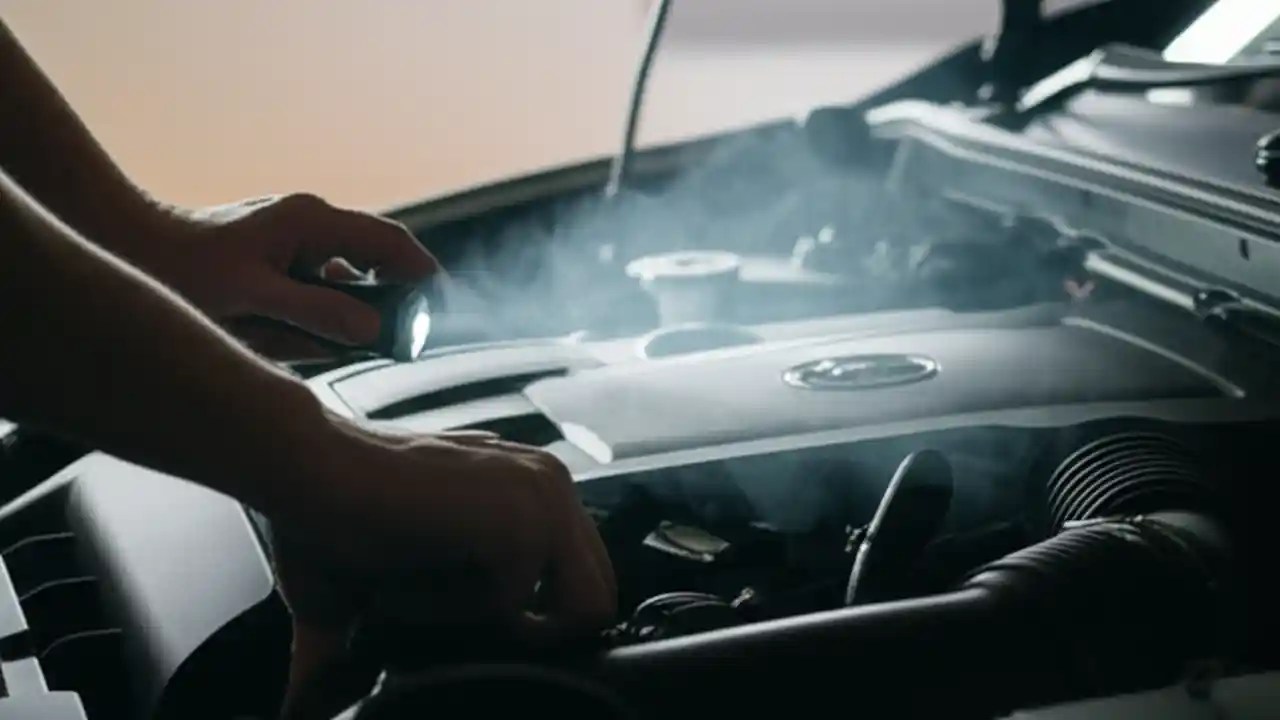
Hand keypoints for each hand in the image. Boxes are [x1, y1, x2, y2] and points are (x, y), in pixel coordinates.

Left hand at [152, 193, 437, 358]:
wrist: (129, 248)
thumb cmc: (184, 268)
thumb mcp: (252, 297)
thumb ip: (315, 314)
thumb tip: (374, 333)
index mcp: (313, 222)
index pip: (392, 243)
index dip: (424, 276)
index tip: (442, 313)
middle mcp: (311, 225)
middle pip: (374, 268)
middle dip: (373, 311)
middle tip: (367, 347)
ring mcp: (297, 242)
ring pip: (342, 290)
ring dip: (331, 322)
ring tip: (283, 337)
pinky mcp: (282, 262)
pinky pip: (313, 297)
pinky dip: (306, 322)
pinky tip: (270, 335)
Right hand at [264, 418, 615, 718]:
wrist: (303, 470)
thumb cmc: (341, 516)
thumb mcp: (418, 572)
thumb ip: (456, 614)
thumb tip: (358, 689)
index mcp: (538, 489)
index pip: (585, 580)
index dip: (536, 621)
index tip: (464, 618)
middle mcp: (551, 484)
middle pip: (595, 603)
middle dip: (528, 629)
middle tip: (446, 611)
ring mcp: (543, 497)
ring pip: (567, 614)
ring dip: (486, 618)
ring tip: (419, 586)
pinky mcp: (520, 522)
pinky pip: (510, 609)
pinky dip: (446, 611)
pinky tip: (401, 578)